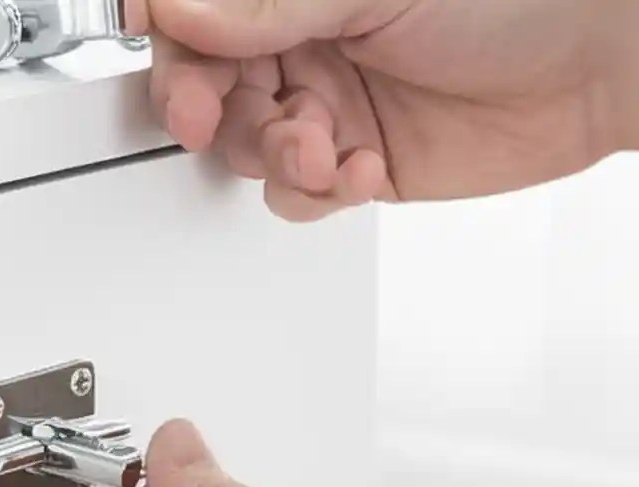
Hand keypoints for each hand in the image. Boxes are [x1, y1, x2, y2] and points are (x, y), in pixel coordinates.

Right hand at [130, 0, 638, 220]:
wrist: (600, 64)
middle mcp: (304, 43)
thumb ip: (264, 7)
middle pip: (209, 88)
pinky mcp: (354, 164)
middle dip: (208, 108)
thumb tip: (174, 8)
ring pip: (246, 149)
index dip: (173, 45)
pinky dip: (315, 192)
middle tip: (208, 118)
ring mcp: (327, 105)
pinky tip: (356, 168)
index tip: (164, 65)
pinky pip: (297, 195)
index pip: (202, 21)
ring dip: (273, 155)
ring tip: (321, 145)